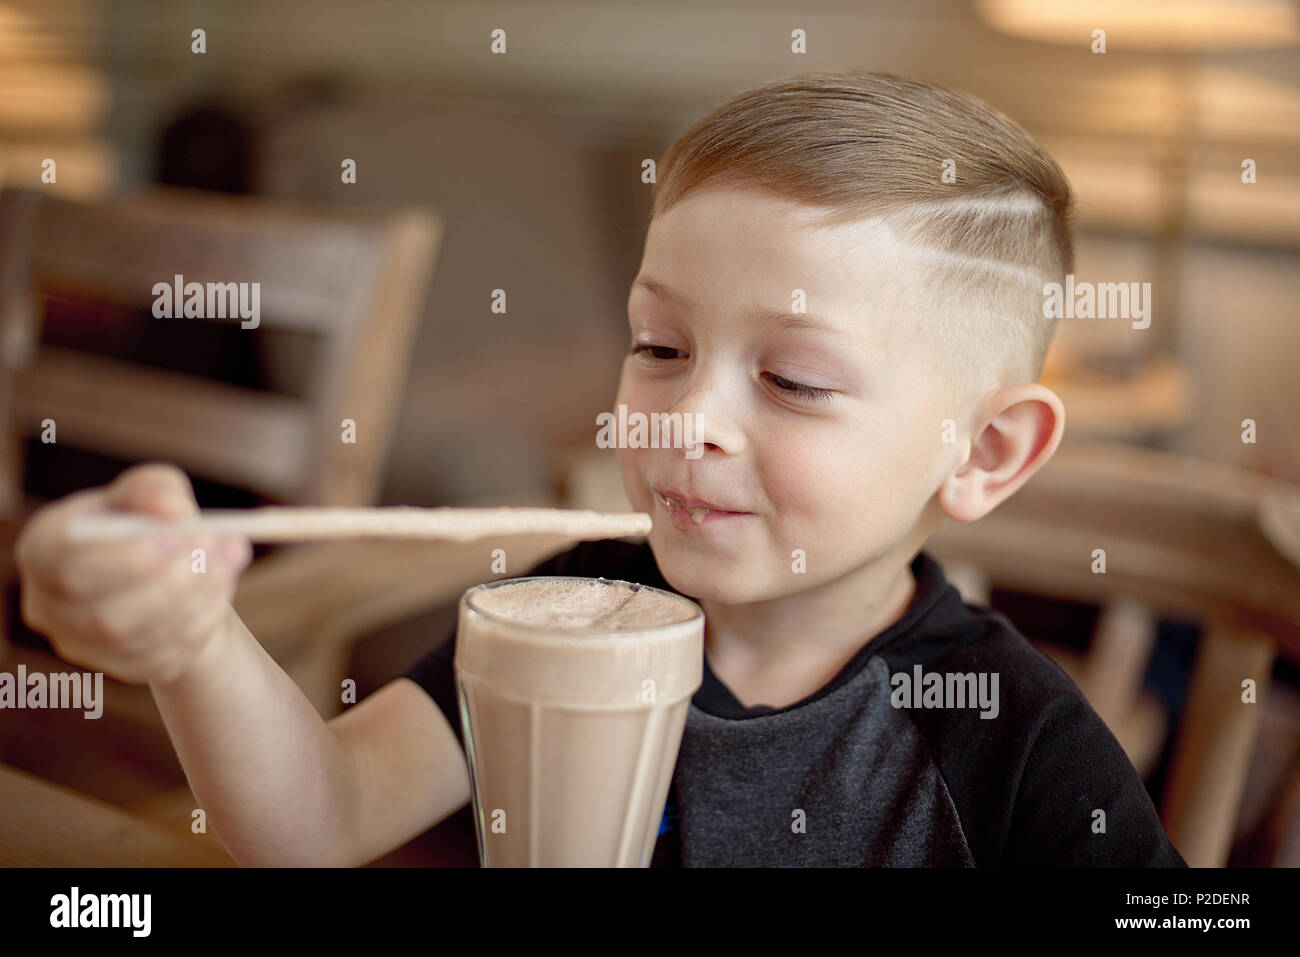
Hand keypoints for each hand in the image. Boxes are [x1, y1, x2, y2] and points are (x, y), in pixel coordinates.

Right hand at [14, 462, 252, 684]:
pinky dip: (203, 618)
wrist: (170, 573)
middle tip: (215, 550)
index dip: (125, 558)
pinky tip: (221, 586)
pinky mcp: (125, 668)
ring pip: (142, 636)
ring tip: (229, 557)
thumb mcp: (151, 491)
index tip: (178, 537)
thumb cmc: (149, 525)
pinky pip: (166, 654)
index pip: (68, 567)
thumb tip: (173, 512)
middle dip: (170, 583)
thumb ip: (155, 490)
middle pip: (105, 615)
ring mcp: (84, 645)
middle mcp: (50, 606)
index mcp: (44, 551)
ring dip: (196, 596)